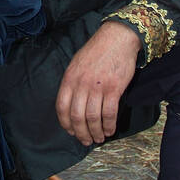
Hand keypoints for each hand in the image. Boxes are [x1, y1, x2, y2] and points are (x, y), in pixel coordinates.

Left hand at [55, 20, 141, 145]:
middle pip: (77, 116)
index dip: (66, 123)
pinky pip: (109, 113)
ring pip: (93, 118)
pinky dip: (109, 125)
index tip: (71, 131)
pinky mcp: (114, 88)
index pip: (62, 107)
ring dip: (96, 132)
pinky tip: (110, 130)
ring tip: (99, 138)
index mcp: (69, 78)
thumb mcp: (76, 64)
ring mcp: (97, 87)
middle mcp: (81, 84)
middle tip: (86, 141)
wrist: (117, 38)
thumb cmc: (97, 51)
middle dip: (81, 133)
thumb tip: (72, 105)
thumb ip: (73, 83)